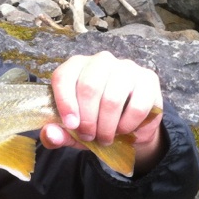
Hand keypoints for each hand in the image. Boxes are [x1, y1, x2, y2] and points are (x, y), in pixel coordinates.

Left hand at [40, 51, 165, 174]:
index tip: (71, 126)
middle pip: (88, 87)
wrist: (129, 125)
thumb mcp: (72, 132)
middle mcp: (100, 61)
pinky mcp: (148, 79)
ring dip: (107, 126)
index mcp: (76, 67)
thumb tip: (50, 133)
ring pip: (112, 98)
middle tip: (89, 137)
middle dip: (87, 120)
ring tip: (105, 138)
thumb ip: (57, 134)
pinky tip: (123, 131)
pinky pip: (137, 106)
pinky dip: (127, 125)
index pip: (63, 77)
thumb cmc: (95, 122)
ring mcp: (126, 67)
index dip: (65, 103)